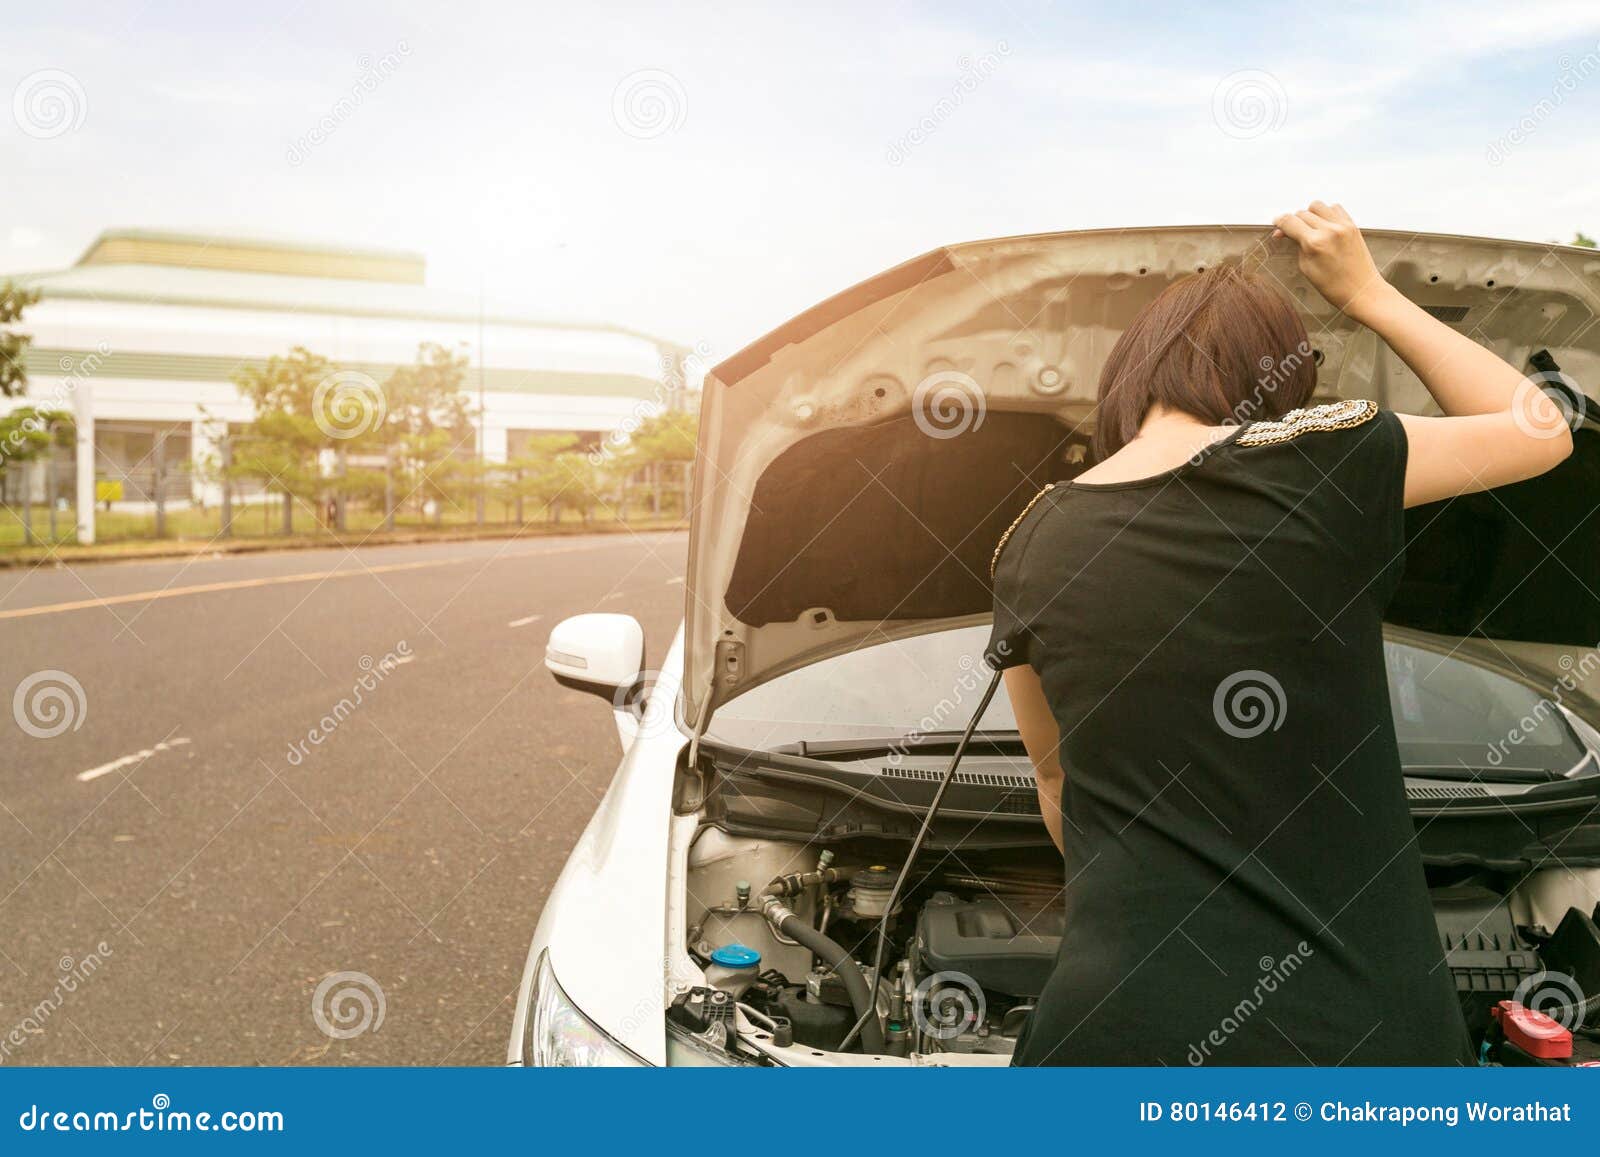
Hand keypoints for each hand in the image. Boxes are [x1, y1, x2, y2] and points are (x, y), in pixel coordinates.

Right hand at [1272, 201, 1391, 319]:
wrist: (1361, 290)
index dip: (1279, 222)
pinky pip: (1334, 208)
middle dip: (1293, 222)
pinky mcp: (1352, 225)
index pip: (1289, 222)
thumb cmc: (1333, 285)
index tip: (1276, 224)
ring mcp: (1343, 225)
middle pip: (1302, 213)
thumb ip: (1296, 245)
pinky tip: (1324, 225)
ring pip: (1317, 206)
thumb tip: (1286, 232)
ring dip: (1309, 214)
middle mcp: (1329, 230)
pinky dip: (1326, 213)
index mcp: (1314, 243)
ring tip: (1309, 227)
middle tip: (1291, 233)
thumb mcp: (1306, 267)